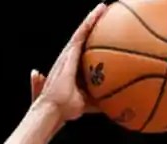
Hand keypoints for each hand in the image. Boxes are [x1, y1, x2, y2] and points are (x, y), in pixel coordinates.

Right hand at [31, 3, 107, 120]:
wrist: (53, 110)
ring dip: (92, 19)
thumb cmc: (65, 110)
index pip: (84, 50)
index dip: (92, 39)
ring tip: (102, 8)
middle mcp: (68, 59)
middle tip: (104, 12)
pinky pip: (80, 35)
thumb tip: (114, 103)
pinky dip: (89, 23)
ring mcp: (67, 55)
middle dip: (92, 24)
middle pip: (83, 38)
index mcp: (72, 69)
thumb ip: (98, 100)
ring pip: (82, 32)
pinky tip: (97, 14)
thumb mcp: (88, 104)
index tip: (103, 30)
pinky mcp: (68, 54)